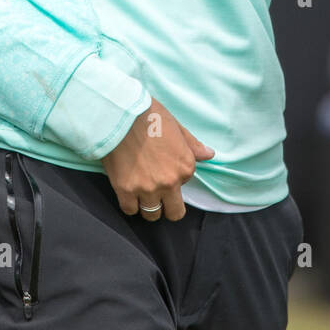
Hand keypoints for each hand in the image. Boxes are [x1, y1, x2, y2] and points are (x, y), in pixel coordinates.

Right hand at [102, 95, 215, 221]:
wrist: (120, 114)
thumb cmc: (148, 115)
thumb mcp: (176, 126)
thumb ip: (192, 145)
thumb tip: (209, 155)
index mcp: (185, 166)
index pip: (185, 183)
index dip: (174, 176)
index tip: (163, 167)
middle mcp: (169, 181)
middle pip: (174, 212)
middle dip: (169, 207)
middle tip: (160, 197)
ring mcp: (147, 188)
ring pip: (152, 214)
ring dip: (149, 206)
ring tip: (142, 193)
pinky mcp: (125, 190)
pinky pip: (130, 210)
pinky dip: (129, 204)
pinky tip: (128, 193)